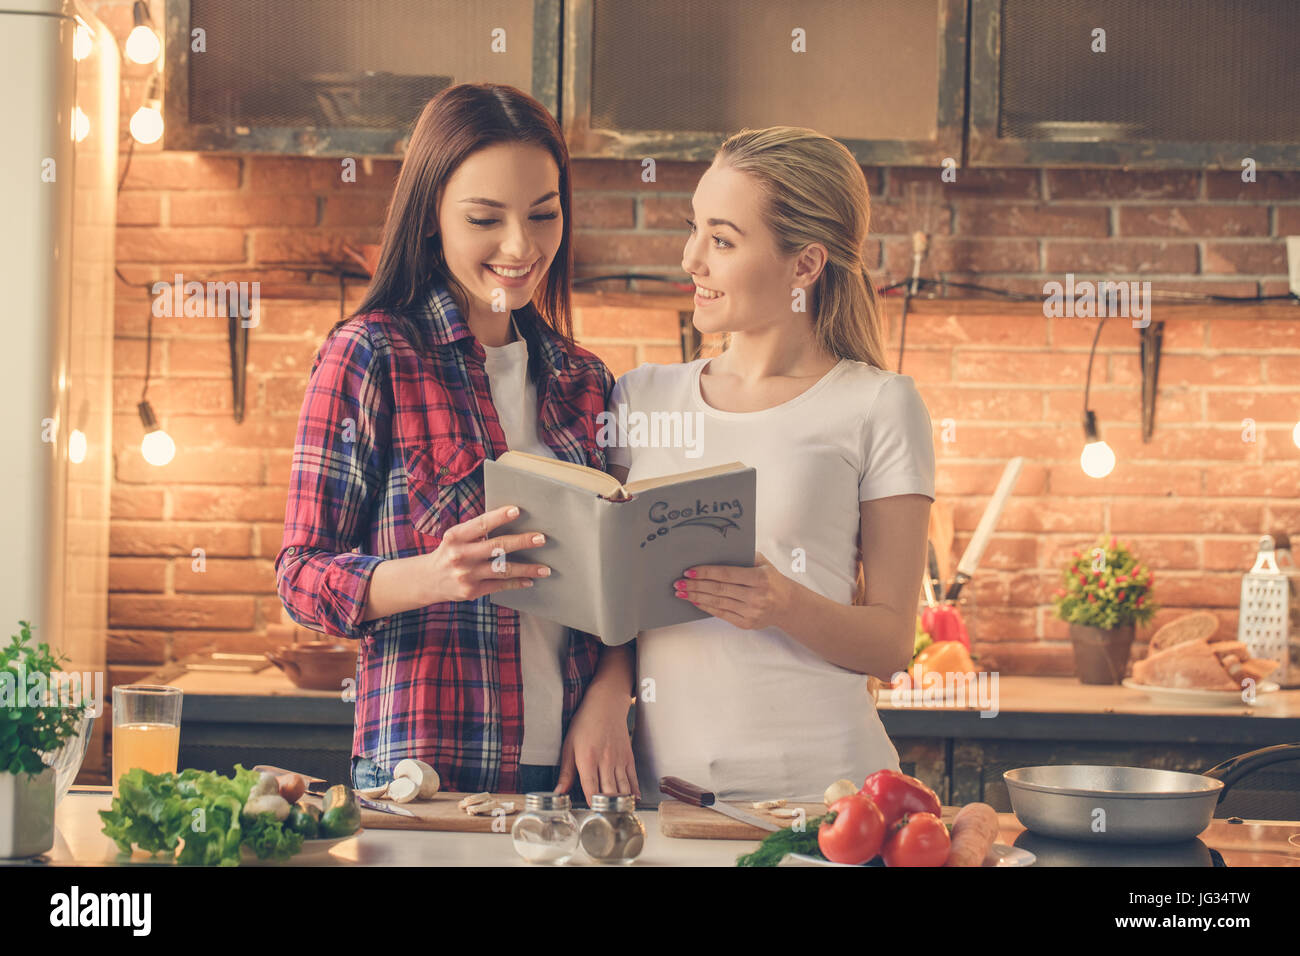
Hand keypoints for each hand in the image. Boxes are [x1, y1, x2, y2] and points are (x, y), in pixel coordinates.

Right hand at [422, 505, 551, 603]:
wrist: (428, 580)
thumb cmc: (449, 552)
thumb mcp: (456, 537)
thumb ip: (476, 531)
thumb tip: (510, 520)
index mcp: (455, 536)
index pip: (481, 524)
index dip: (499, 516)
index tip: (517, 510)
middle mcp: (460, 555)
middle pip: (497, 547)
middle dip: (522, 542)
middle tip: (541, 538)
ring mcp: (466, 575)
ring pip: (503, 569)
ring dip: (527, 569)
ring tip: (545, 568)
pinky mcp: (471, 591)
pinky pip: (499, 585)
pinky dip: (517, 582)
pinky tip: (530, 580)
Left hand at [555, 685, 639, 803]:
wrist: (606, 704)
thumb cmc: (584, 723)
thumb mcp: (568, 746)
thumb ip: (566, 773)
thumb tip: (558, 793)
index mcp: (587, 759)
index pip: (591, 788)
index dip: (592, 803)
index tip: (591, 813)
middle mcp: (605, 761)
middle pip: (609, 791)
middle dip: (608, 807)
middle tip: (606, 819)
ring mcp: (619, 759)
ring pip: (622, 787)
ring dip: (622, 803)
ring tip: (620, 814)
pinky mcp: (628, 756)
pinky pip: (632, 778)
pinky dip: (634, 790)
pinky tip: (633, 799)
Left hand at [673, 552, 795, 630]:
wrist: (787, 605)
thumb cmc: (771, 580)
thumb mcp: (763, 563)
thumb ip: (744, 556)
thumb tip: (715, 551)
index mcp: (759, 578)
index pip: (726, 574)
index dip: (706, 572)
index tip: (689, 571)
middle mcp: (755, 596)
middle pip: (719, 589)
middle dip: (696, 585)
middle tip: (679, 583)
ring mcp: (751, 611)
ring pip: (718, 602)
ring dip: (697, 597)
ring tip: (682, 592)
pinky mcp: (746, 623)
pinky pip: (721, 614)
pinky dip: (706, 607)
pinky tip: (695, 601)